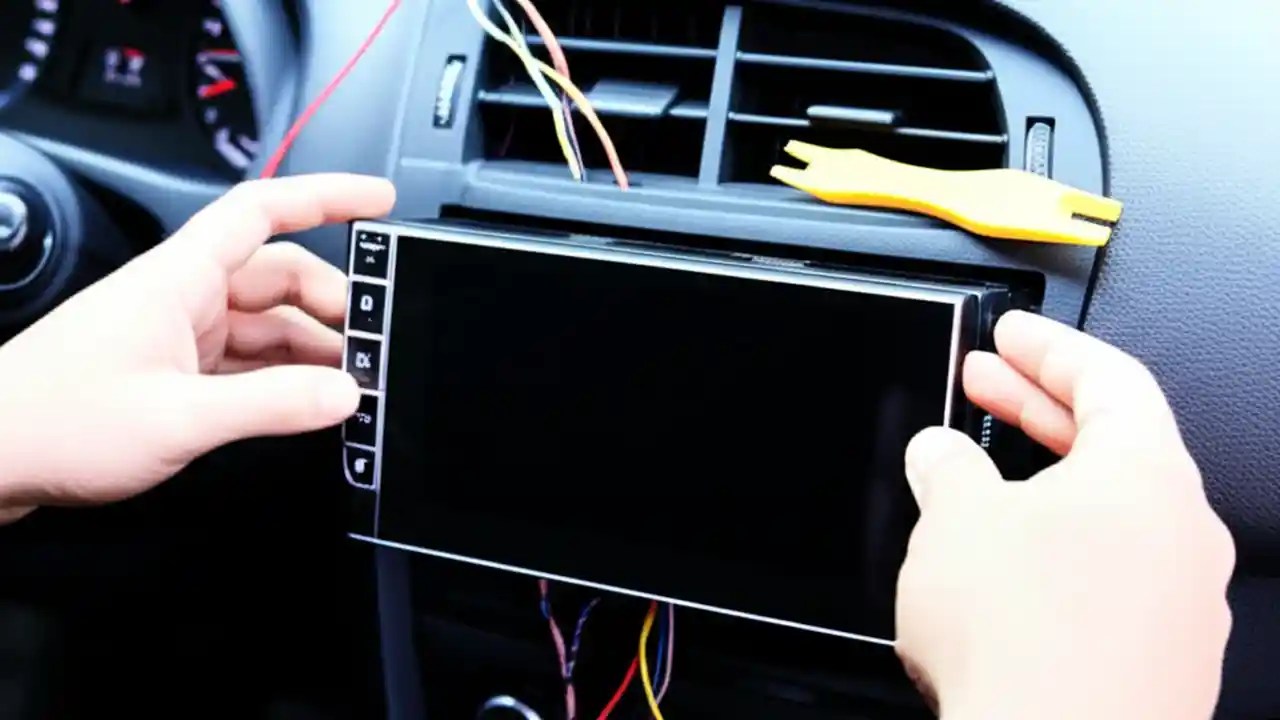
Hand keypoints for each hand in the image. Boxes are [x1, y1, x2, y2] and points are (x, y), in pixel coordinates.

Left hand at [0, 174, 394, 522]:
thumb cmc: (52, 422)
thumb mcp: (177, 418)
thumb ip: (270, 404)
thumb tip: (341, 394)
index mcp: (178, 280)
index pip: (264, 212)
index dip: (326, 197)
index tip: (377, 202)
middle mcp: (181, 298)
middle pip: (278, 275)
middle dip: (333, 300)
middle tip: (376, 338)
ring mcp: (177, 335)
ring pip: (266, 324)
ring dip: (311, 347)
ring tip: (350, 380)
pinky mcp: (171, 371)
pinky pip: (246, 361)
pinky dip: (282, 377)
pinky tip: (305, 402)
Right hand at [896, 311, 1234, 719]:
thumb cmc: (1024, 644)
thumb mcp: (953, 520)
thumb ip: (948, 466)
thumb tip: (941, 454)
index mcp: (1148, 477)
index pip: (1110, 378)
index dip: (1049, 346)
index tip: (1010, 334)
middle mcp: (1183, 536)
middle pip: (1114, 444)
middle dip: (1039, 410)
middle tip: (986, 385)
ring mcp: (1183, 606)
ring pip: (1112, 519)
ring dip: (1045, 490)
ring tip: (975, 492)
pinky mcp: (1163, 663)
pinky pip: (1112, 584)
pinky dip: (1061, 560)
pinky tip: (1004, 581)